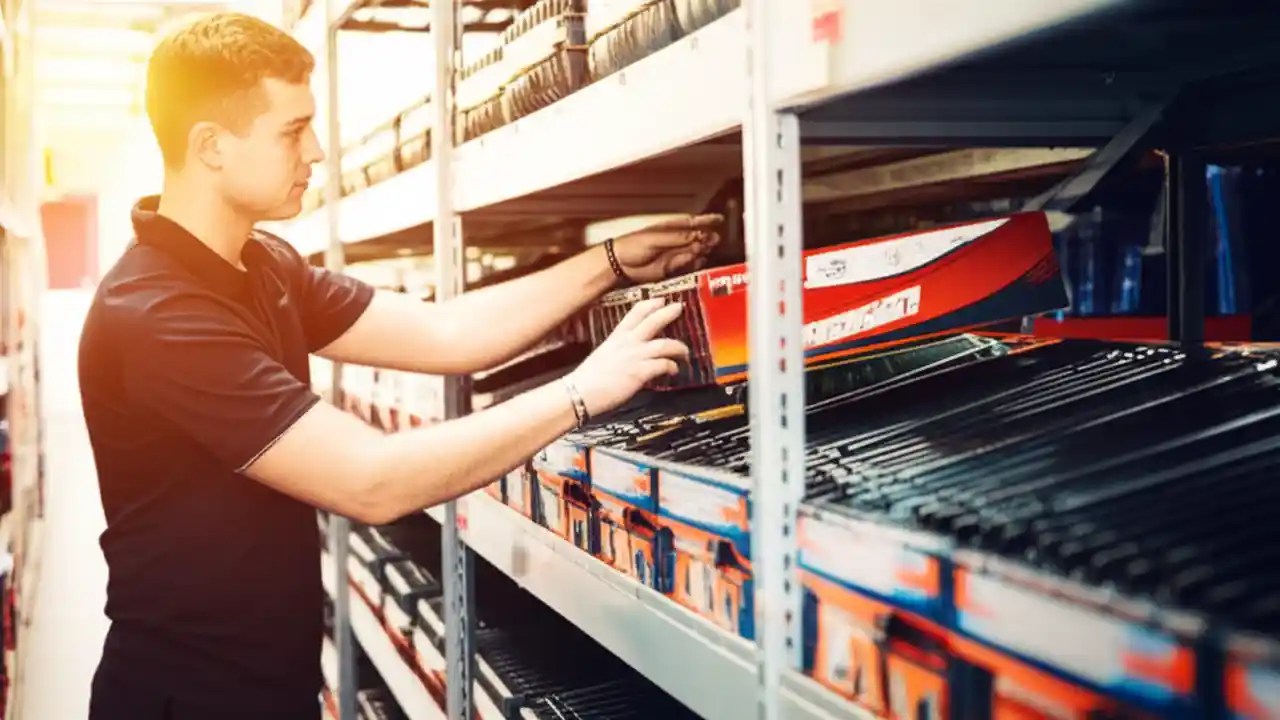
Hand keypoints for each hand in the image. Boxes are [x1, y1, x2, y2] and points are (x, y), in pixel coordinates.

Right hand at [566, 298, 689, 416]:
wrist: (580, 393)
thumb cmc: (589, 379)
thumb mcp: (604, 355)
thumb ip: (620, 351)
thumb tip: (632, 355)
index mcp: (617, 336)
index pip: (636, 312)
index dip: (651, 303)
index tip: (661, 300)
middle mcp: (628, 342)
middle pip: (654, 320)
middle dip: (669, 312)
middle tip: (679, 308)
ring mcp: (635, 356)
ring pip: (665, 344)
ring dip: (679, 347)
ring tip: (684, 351)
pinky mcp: (640, 372)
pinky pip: (664, 365)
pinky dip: (672, 366)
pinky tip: (673, 370)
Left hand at [610, 214, 722, 282]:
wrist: (619, 263)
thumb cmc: (632, 245)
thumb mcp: (656, 239)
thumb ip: (677, 238)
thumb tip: (697, 235)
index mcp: (668, 228)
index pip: (691, 222)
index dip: (706, 220)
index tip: (719, 219)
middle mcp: (673, 240)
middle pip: (695, 237)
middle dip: (707, 237)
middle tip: (715, 239)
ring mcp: (672, 253)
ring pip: (693, 251)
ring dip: (702, 250)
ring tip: (708, 250)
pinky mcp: (669, 267)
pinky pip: (686, 264)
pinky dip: (694, 263)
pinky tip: (699, 261)